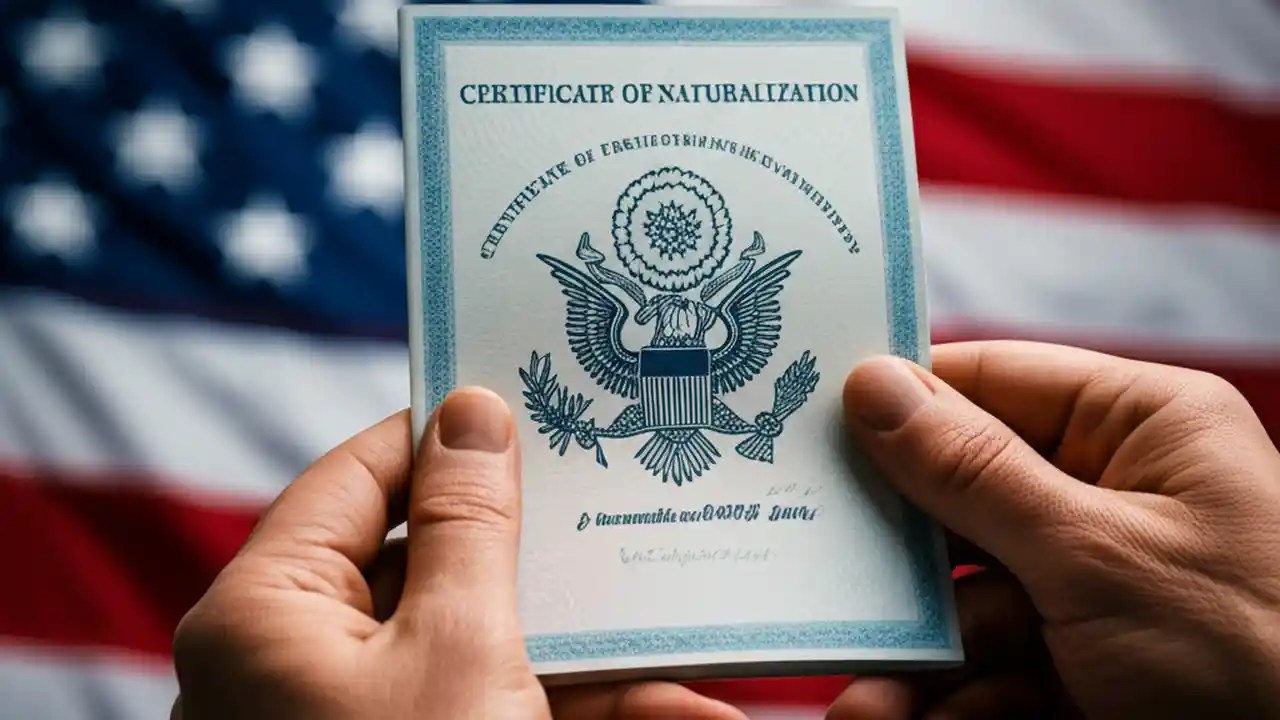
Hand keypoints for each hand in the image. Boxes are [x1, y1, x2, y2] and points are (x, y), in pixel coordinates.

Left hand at [172, 388, 744, 719]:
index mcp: (270, 608)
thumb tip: (472, 409)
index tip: (533, 398)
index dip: (448, 431)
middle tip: (624, 500)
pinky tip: (680, 709)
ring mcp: (361, 719)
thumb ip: (467, 523)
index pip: (361, 472)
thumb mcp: (456, 647)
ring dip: (592, 651)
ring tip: (691, 626)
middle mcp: (301, 659)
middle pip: (435, 560)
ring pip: (486, 647)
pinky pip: (500, 709)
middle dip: (550, 552)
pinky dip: (584, 712)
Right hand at [831, 342, 1279, 718]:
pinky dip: (952, 699)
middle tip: (815, 569)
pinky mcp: (1087, 666)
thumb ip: (973, 471)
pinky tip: (907, 718)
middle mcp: (1115, 497)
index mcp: (1141, 430)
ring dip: (916, 652)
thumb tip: (870, 384)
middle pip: (964, 497)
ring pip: (965, 595)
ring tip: (868, 701)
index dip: (898, 399)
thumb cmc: (1254, 653)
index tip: (804, 420)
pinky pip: (991, 665)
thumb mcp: (1097, 556)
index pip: (993, 381)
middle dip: (896, 555)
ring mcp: (1099, 589)